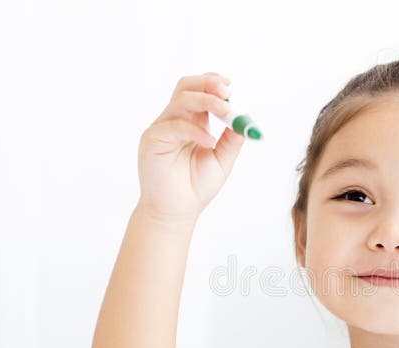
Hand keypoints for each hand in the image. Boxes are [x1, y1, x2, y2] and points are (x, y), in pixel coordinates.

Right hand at [137, 72, 244, 222]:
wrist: (176, 212)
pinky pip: (174, 126)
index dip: (213, 83)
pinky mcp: (151, 140)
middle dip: (207, 84)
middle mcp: (175, 121)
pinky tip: (209, 142)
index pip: (199, 91)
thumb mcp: (222, 161)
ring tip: (225, 111)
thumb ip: (232, 140)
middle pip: (186, 88)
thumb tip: (247, 118)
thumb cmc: (196, 187)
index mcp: (192, 122)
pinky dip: (194, 130)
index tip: (230, 86)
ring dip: (206, 101)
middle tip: (227, 90)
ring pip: (180, 101)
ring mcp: (161, 129)